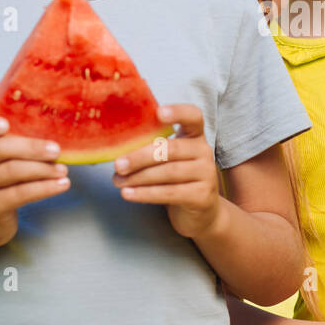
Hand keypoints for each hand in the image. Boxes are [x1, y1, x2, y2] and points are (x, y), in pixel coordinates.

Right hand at [0, 115, 70, 258]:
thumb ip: (10, 142)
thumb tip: (52, 129)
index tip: (5, 124)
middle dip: (31, 148)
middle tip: (56, 150)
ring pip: (13, 171)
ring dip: (43, 169)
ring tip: (63, 169)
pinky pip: (21, 194)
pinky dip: (45, 188)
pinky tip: (62, 184)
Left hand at [113, 104, 219, 238]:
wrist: (199, 211)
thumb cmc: (176, 179)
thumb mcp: (169, 159)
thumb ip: (152, 147)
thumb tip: (117, 146)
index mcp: (194, 136)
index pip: (193, 116)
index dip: (177, 112)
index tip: (158, 113)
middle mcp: (204, 151)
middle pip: (171, 149)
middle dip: (140, 157)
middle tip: (118, 164)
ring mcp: (207, 174)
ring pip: (169, 172)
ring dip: (139, 178)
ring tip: (118, 182)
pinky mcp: (202, 196)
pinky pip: (170, 193)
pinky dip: (146, 194)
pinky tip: (128, 194)